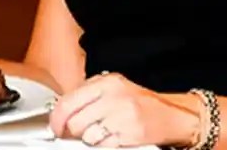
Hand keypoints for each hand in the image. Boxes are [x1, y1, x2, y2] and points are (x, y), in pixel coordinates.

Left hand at [48, 71, 198, 147]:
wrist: (171, 115)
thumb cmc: (140, 102)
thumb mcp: (114, 87)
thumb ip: (88, 93)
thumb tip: (62, 108)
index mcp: (106, 83)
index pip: (68, 101)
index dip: (56, 118)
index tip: (55, 126)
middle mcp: (114, 98)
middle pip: (75, 122)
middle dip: (72, 131)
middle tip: (75, 133)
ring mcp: (122, 117)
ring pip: (87, 136)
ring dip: (89, 139)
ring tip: (100, 133)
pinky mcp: (130, 135)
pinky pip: (103, 146)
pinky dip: (103, 145)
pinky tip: (111, 138)